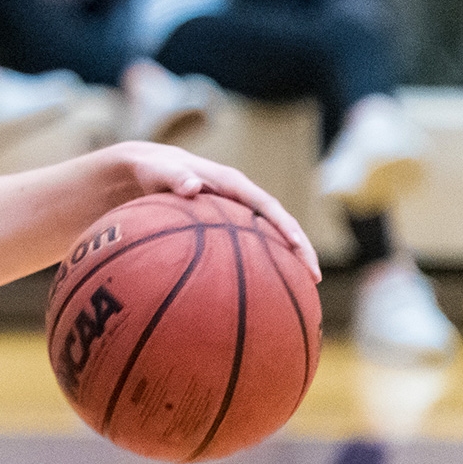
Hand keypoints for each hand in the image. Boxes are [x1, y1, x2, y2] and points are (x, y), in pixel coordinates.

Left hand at [104, 141, 321, 280]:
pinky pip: (250, 247)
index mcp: (232, 184)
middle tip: (313, 278)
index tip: (297, 247)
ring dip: (287, 261)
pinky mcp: (229, 227)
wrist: (148, 169)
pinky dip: (260, 266)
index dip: (284, 225)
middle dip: (299, 249)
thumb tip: (192, 187)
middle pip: (279, 224)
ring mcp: (238, 213)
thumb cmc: (153, 171)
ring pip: (269, 239)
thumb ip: (174, 177)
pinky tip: (261, 294)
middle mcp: (242, 198)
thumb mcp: (159, 171)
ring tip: (303, 291)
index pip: (266, 205)